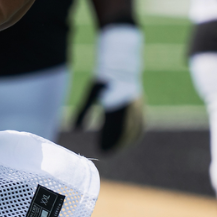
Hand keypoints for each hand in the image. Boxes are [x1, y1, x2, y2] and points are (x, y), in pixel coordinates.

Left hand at [71, 24, 144, 152]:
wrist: (121, 64)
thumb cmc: (103, 79)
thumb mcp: (91, 94)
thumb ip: (83, 112)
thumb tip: (75, 130)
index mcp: (116, 103)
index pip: (113, 128)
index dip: (108, 141)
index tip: (102, 151)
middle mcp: (129, 106)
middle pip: (125, 130)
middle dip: (117, 143)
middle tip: (108, 153)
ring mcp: (137, 105)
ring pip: (135, 127)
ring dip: (127, 140)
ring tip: (117, 149)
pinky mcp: (140, 104)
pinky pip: (141, 122)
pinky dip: (136, 132)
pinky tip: (131, 140)